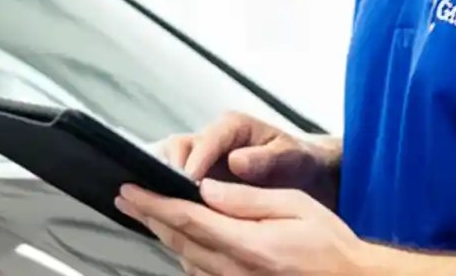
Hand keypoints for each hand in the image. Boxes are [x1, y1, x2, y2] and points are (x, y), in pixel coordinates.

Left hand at [116, 179, 368, 275]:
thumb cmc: (330, 246)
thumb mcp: (295, 207)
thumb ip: (247, 199)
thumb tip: (206, 189)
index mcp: (248, 245)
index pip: (188, 220)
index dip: (154, 204)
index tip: (130, 189)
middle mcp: (235, 270)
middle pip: (179, 241)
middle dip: (149, 217)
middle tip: (126, 197)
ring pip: (186, 259)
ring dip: (163, 234)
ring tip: (146, 212)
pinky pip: (203, 272)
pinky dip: (185, 253)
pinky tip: (181, 240)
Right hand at [158, 112, 340, 209]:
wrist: (303, 173)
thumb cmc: (297, 161)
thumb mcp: (290, 155)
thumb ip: (266, 157)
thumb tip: (237, 161)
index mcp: (233, 127)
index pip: (206, 139)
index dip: (195, 160)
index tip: (190, 179)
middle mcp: (212, 140)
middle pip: (177, 147)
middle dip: (168, 168)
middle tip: (167, 192)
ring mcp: (202, 159)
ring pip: (168, 162)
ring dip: (160, 181)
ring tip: (157, 202)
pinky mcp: (196, 178)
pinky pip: (171, 182)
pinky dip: (165, 194)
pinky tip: (164, 212)